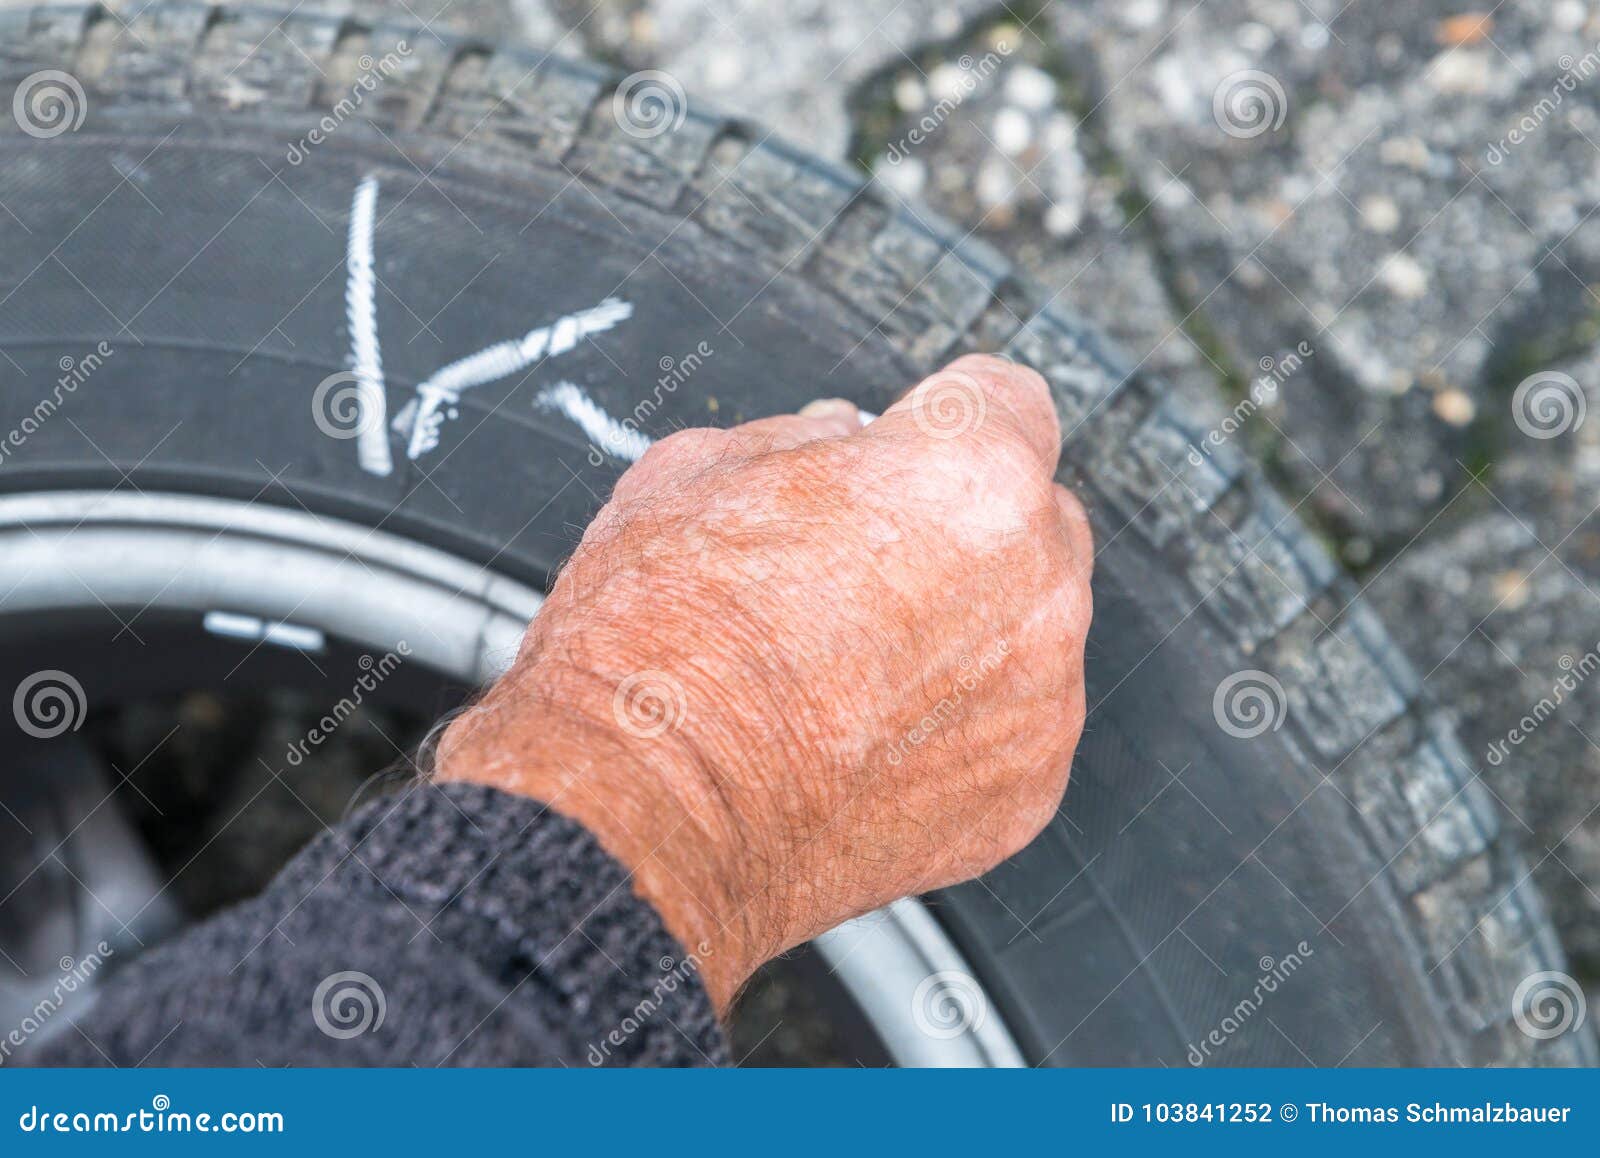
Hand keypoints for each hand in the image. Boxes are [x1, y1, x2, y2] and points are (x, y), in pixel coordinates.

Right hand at [436, 354, 1092, 1006]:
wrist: (643, 820)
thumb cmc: (656, 648)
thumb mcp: (696, 474)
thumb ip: (805, 438)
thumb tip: (845, 439)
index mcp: (969, 473)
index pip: (1008, 398)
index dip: (938, 419)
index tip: (906, 447)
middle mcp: (1037, 581)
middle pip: (1033, 516)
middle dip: (962, 528)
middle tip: (860, 570)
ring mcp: (1043, 696)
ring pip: (1027, 628)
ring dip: (964, 632)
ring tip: (847, 673)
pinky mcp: (1027, 791)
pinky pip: (1011, 728)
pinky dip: (957, 729)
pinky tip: (861, 742)